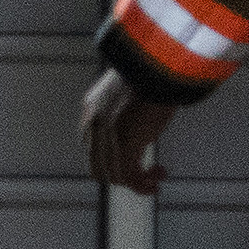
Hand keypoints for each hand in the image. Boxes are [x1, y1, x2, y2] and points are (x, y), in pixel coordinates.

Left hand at [82, 67, 175, 195]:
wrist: (157, 62)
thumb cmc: (150, 70)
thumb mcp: (127, 90)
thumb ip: (123, 109)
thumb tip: (137, 127)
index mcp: (90, 108)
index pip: (91, 146)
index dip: (111, 159)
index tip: (132, 160)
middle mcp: (93, 124)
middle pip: (98, 166)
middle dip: (122, 175)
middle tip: (144, 175)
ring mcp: (108, 135)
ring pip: (114, 175)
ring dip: (136, 183)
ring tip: (155, 180)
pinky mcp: (125, 144)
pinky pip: (130, 176)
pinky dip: (142, 185)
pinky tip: (155, 183)